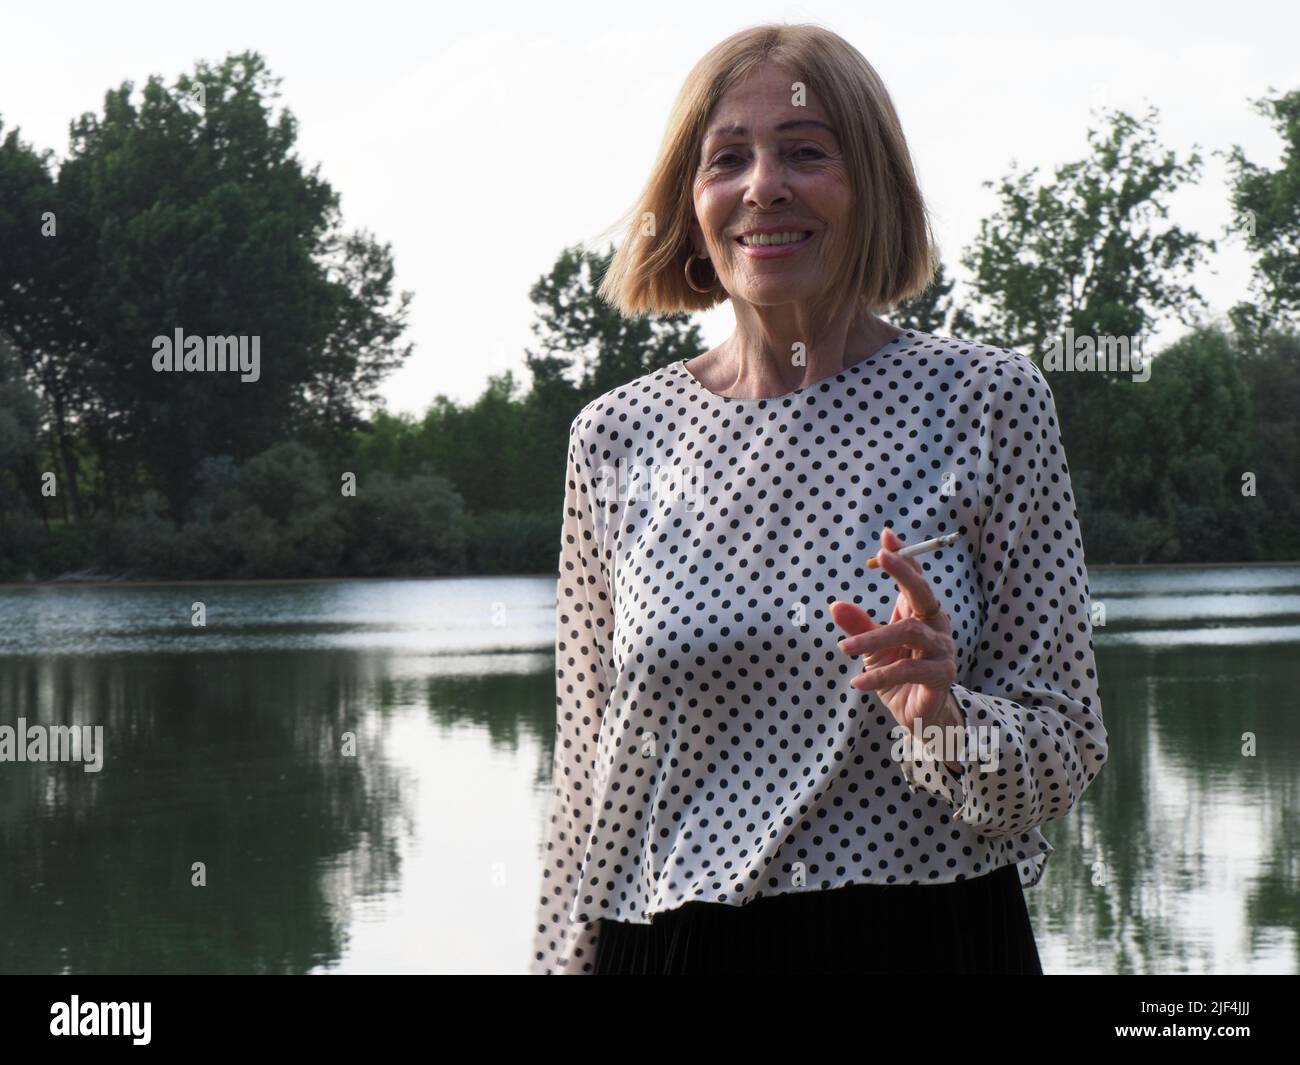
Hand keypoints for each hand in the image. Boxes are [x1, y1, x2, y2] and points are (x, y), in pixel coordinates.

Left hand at [830, 527, 963, 772]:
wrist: (916, 718)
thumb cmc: (896, 676)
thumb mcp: (871, 650)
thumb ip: (858, 627)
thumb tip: (836, 605)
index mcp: (921, 614)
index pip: (915, 579)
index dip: (904, 558)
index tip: (886, 536)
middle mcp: (936, 626)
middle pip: (923, 593)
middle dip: (904, 571)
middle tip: (881, 556)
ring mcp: (942, 650)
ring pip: (909, 631)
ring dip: (872, 638)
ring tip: (844, 649)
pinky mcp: (941, 675)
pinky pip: (909, 668)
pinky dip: (879, 675)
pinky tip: (858, 682)